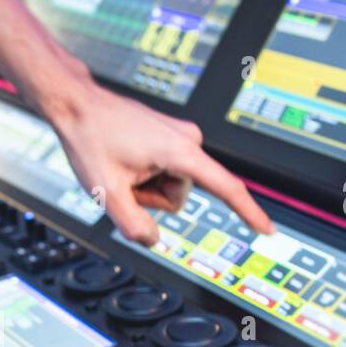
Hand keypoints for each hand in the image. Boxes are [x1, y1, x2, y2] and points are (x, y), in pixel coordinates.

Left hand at [45, 75, 273, 245]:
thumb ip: (132, 226)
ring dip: (145, 186)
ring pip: (171, 186)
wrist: (78, 105)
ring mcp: (180, 138)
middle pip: (180, 197)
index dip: (248, 213)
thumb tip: (153, 240)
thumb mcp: (105, 193)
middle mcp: (188, 141)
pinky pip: (164, 172)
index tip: (267, 230)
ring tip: (122, 166)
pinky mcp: (170, 138)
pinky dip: (144, 175)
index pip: (225, 188)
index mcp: (181, 152)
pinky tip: (124, 159)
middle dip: (150, 198)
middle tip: (122, 177)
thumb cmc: (91, 138)